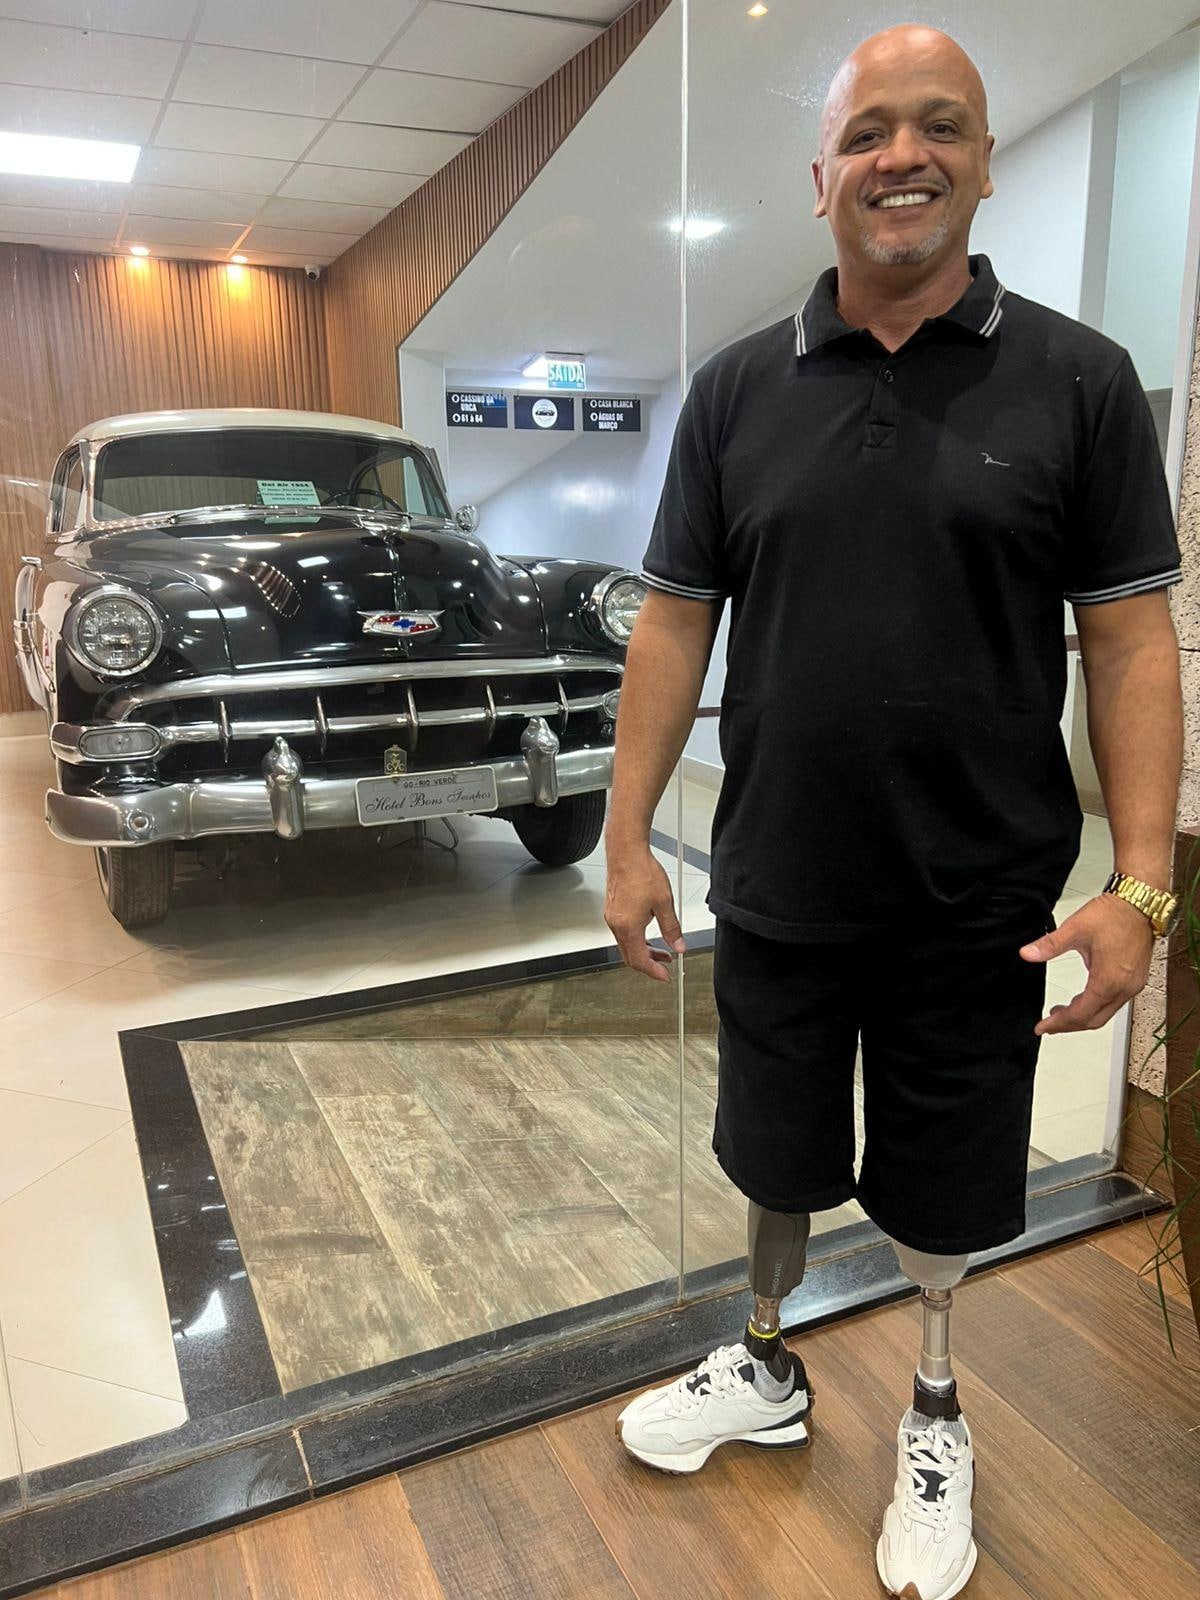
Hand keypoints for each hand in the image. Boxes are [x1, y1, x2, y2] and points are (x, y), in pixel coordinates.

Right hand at [604, 842, 685, 982]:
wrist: (626, 853)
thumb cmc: (641, 872)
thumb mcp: (664, 903)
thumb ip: (672, 928)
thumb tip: (678, 945)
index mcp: (628, 927)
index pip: (639, 960)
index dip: (653, 971)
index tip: (664, 976)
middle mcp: (616, 925)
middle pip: (630, 956)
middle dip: (649, 963)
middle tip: (664, 966)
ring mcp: (612, 917)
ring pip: (626, 944)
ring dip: (644, 950)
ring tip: (661, 949)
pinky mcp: (612, 909)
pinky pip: (623, 933)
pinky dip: (637, 938)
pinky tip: (649, 932)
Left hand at [1018, 893, 1153, 1035]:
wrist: (1139, 902)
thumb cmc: (1113, 914)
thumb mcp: (1075, 929)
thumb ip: (1050, 945)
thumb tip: (1027, 954)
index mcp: (1108, 981)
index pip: (1080, 1015)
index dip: (1059, 1024)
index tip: (1042, 1028)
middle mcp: (1124, 988)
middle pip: (1094, 1020)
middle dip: (1069, 1025)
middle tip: (1049, 1025)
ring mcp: (1133, 985)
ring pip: (1105, 1013)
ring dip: (1083, 1016)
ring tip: (1061, 1012)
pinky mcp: (1136, 979)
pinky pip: (1114, 1003)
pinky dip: (1096, 1006)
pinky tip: (1083, 998)